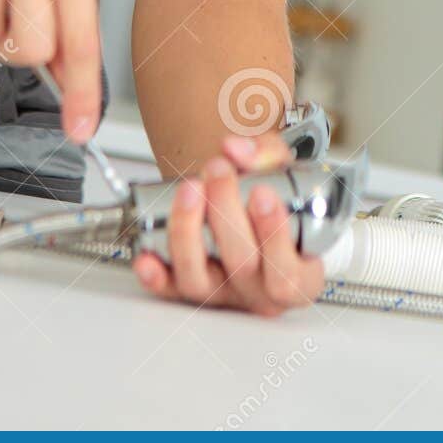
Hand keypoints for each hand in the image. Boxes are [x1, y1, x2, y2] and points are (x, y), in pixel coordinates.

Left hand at [132, 132, 325, 315]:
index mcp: (296, 273)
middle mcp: (258, 290)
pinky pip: (168, 289)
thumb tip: (236, 150)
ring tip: (189, 190)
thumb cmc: (269, 199)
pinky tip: (147, 256)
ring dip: (188, 233)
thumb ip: (266, 154)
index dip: (275, 235)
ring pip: (199, 280)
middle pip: (241, 267)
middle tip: (219, 172)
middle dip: (226, 214)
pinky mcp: (186, 289)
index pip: (290, 275)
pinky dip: (155, 275)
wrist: (242, 205)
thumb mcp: (283, 170)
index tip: (261, 193)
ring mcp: (221, 293)